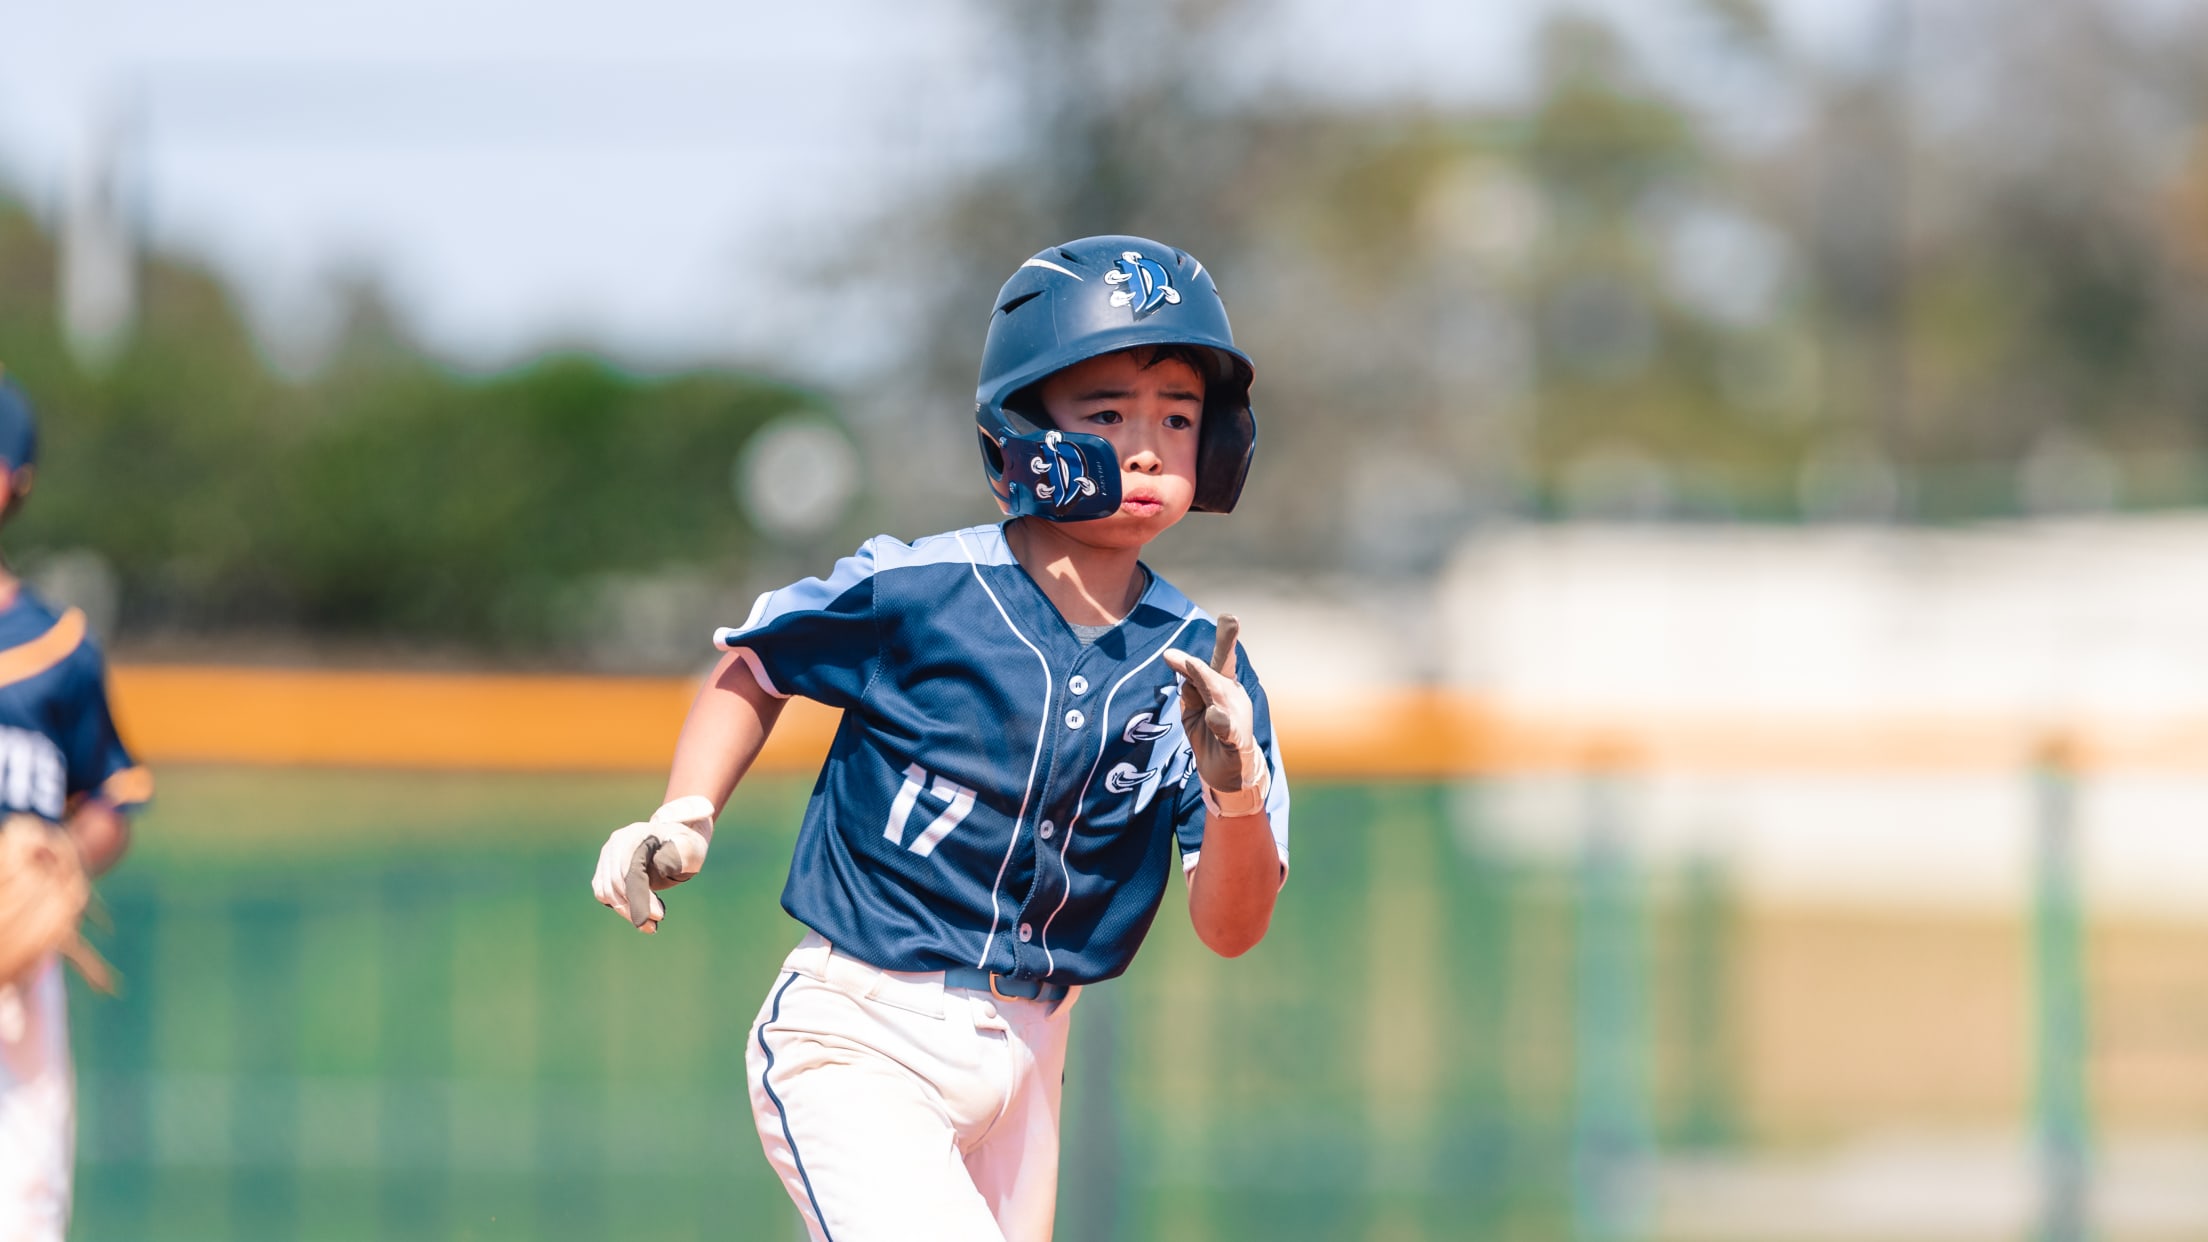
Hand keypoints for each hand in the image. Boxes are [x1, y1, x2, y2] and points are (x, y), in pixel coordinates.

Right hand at [590, 795, 713, 931]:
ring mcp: (606, 856)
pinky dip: (620, 906)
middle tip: (655, 925)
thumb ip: (681, 853)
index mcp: (634, 835)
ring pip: (606, 892)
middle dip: (635, 908)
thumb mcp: (691, 846)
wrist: (676, 841)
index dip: (641, 897)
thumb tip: (659, 865)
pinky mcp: (604, 870)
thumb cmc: (685, 845)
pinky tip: (640, 911)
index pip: (630, 871)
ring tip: (650, 924)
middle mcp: (615, 844)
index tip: (659, 916)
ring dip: (626, 911)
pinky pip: (604, 893)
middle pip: (615, 884)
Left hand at [1160, 615, 1268, 817]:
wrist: (1229, 775)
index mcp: (1223, 688)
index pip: (1218, 662)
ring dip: (1207, 681)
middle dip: (1216, 651)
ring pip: (1221, 697)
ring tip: (1192, 666)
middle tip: (1216, 626)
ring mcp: (1237, 720)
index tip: (1229, 615)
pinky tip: (1214, 716)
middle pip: (1218, 673)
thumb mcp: (1193, 710)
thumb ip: (1190, 689)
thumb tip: (1182, 670)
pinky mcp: (1236, 743)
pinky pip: (1228, 732)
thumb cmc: (1211, 737)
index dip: (1225, 639)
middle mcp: (1233, 699)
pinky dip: (1221, 724)